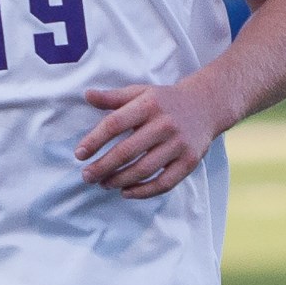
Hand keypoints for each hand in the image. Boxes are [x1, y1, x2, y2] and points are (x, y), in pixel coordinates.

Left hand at [75, 82, 218, 199]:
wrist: (206, 105)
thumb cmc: (165, 100)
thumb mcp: (140, 92)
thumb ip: (113, 97)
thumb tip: (86, 95)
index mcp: (148, 105)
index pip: (115, 124)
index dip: (94, 140)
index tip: (79, 154)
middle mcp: (164, 124)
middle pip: (127, 151)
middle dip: (103, 167)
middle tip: (87, 176)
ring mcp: (179, 144)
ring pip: (143, 169)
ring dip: (119, 180)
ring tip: (103, 183)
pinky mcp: (190, 161)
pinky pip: (164, 183)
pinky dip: (143, 192)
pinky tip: (126, 192)